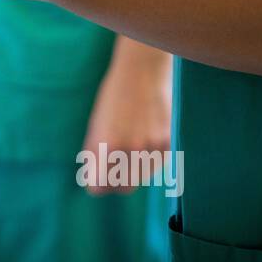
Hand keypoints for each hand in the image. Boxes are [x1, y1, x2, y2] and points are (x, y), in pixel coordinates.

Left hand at [80, 53, 171, 195]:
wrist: (143, 72)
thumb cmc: (113, 97)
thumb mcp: (96, 124)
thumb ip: (94, 153)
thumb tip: (93, 180)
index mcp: (106, 146)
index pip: (100, 186)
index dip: (96, 185)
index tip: (94, 180)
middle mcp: (130, 150)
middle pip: (124, 188)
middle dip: (116, 183)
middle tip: (111, 171)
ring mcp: (152, 148)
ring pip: (142, 177)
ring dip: (133, 171)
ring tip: (129, 147)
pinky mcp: (168, 143)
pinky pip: (157, 165)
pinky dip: (149, 160)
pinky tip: (144, 141)